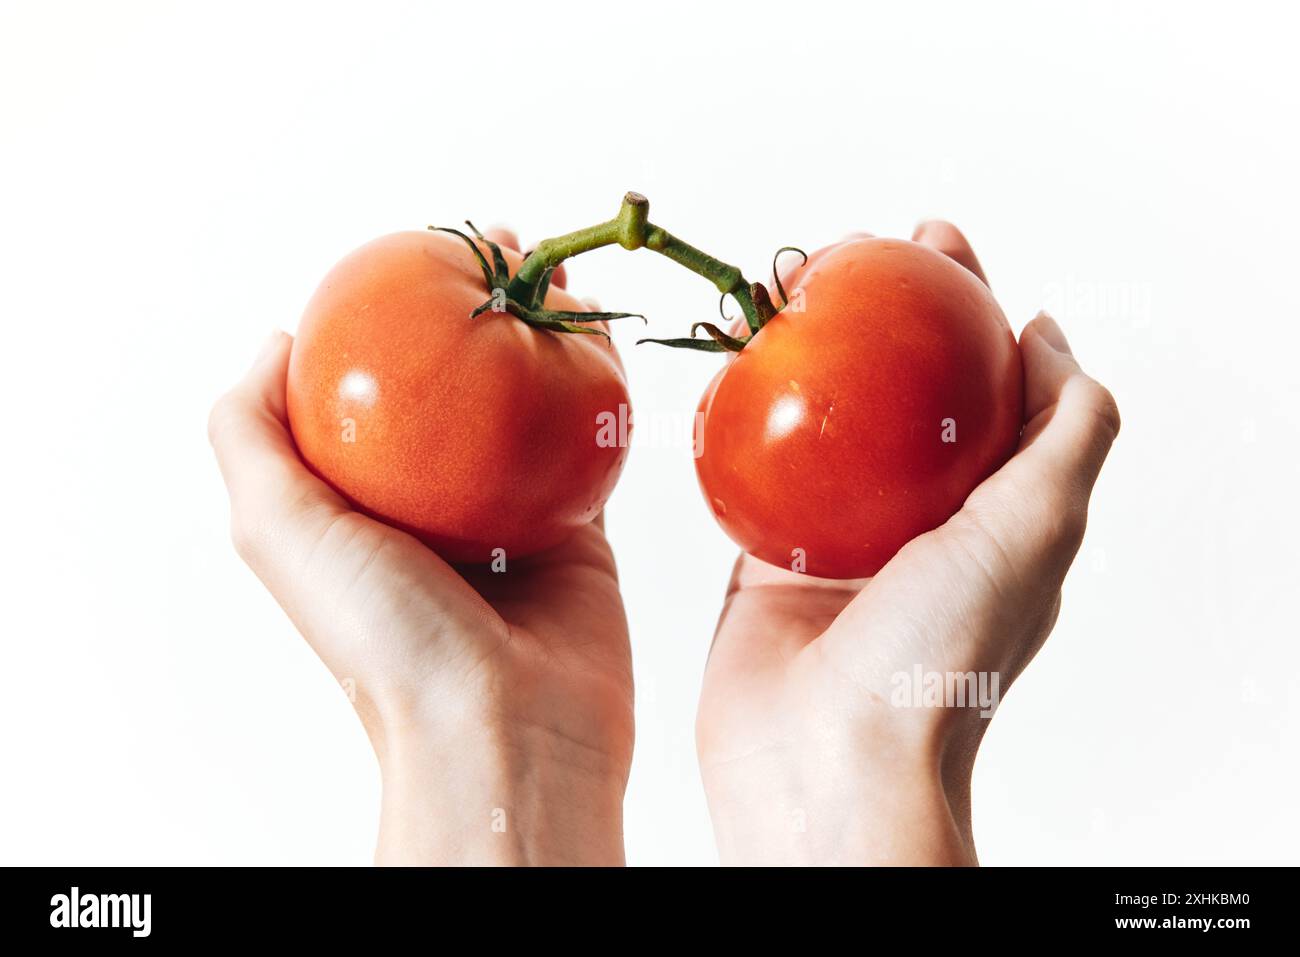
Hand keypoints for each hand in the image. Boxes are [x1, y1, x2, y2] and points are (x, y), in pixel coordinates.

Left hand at [209, 230, 631, 865]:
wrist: (505, 728)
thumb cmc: (386, 641)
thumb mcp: (276, 527)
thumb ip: (250, 433)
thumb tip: (275, 340)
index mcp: (355, 505)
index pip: (359, 389)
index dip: (377, 318)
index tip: (404, 261)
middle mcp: (427, 506)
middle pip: (447, 386)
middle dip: (471, 314)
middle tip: (496, 251)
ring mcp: (503, 515)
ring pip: (522, 405)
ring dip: (538, 340)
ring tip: (553, 278)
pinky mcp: (572, 529)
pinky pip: (583, 446)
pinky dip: (592, 395)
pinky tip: (597, 342)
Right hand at [696, 222, 1120, 864]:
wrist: (826, 765)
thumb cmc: (939, 661)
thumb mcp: (1037, 530)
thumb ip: (1066, 434)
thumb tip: (1055, 340)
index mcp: (990, 513)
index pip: (986, 384)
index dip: (969, 306)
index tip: (936, 245)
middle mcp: (916, 519)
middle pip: (899, 389)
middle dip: (878, 314)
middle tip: (849, 254)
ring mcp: (836, 538)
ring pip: (821, 421)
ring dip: (804, 356)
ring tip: (780, 293)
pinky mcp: (765, 558)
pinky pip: (751, 474)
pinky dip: (741, 422)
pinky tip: (730, 369)